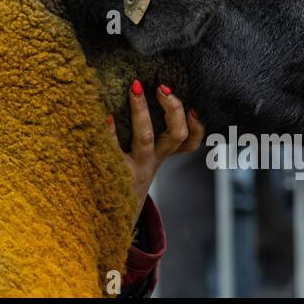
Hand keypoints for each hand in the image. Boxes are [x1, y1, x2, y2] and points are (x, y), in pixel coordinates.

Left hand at [113, 79, 204, 221]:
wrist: (109, 217)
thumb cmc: (125, 178)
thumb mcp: (143, 162)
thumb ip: (150, 139)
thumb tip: (149, 96)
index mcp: (162, 156)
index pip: (190, 142)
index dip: (197, 126)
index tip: (195, 106)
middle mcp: (152, 161)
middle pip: (175, 135)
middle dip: (173, 109)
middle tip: (163, 87)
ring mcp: (135, 167)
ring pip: (145, 138)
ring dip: (141, 111)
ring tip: (135, 88)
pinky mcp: (114, 171)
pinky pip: (113, 149)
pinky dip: (110, 132)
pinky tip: (105, 115)